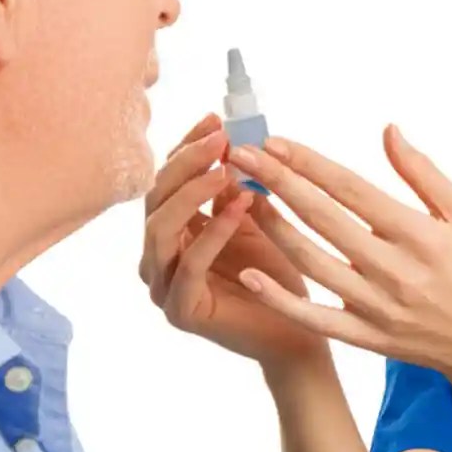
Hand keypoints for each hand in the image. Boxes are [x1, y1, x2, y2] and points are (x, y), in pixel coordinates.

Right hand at [139, 114, 329, 367]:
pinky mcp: (180, 311)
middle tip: (219, 138)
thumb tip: (228, 138)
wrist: (295, 332)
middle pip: (156, 199)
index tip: (216, 119)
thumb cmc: (273, 274)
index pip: (166, 180)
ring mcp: (162, 286)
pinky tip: (240, 207)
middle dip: (186, 162)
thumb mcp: (251, 218)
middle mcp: (156, 257)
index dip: (187, 147)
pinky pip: (188, 266)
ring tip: (225, 168)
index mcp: (169, 232)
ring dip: (192, 193)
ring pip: (160, 229)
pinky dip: (212, 233)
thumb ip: (232, 186)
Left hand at [226, 125, 451, 379]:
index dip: (309, 163)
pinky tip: (250, 272)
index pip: (350, 189)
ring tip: (243, 200)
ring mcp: (375, 306)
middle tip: (241, 157)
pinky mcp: (364, 336)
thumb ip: (423, 173)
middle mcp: (394, 269)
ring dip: (273, 229)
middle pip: (322, 219)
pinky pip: (313, 317)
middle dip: (277, 183)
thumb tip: (388, 130)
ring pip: (311, 262)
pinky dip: (279, 297)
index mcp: (418, 234)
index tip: (275, 142)